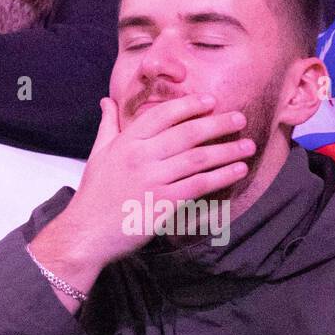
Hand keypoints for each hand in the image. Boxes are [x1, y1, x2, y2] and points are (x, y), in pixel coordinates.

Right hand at [32, 94, 254, 284]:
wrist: (86, 233)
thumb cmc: (93, 194)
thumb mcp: (98, 154)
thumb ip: (108, 126)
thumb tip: (107, 101)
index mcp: (127, 142)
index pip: (163, 115)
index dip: (190, 105)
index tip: (212, 101)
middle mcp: (141, 157)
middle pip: (187, 134)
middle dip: (217, 124)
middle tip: (240, 118)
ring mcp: (153, 180)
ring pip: (197, 159)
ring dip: (226, 151)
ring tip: (248, 146)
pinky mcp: (162, 204)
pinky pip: (198, 186)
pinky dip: (221, 177)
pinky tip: (237, 171)